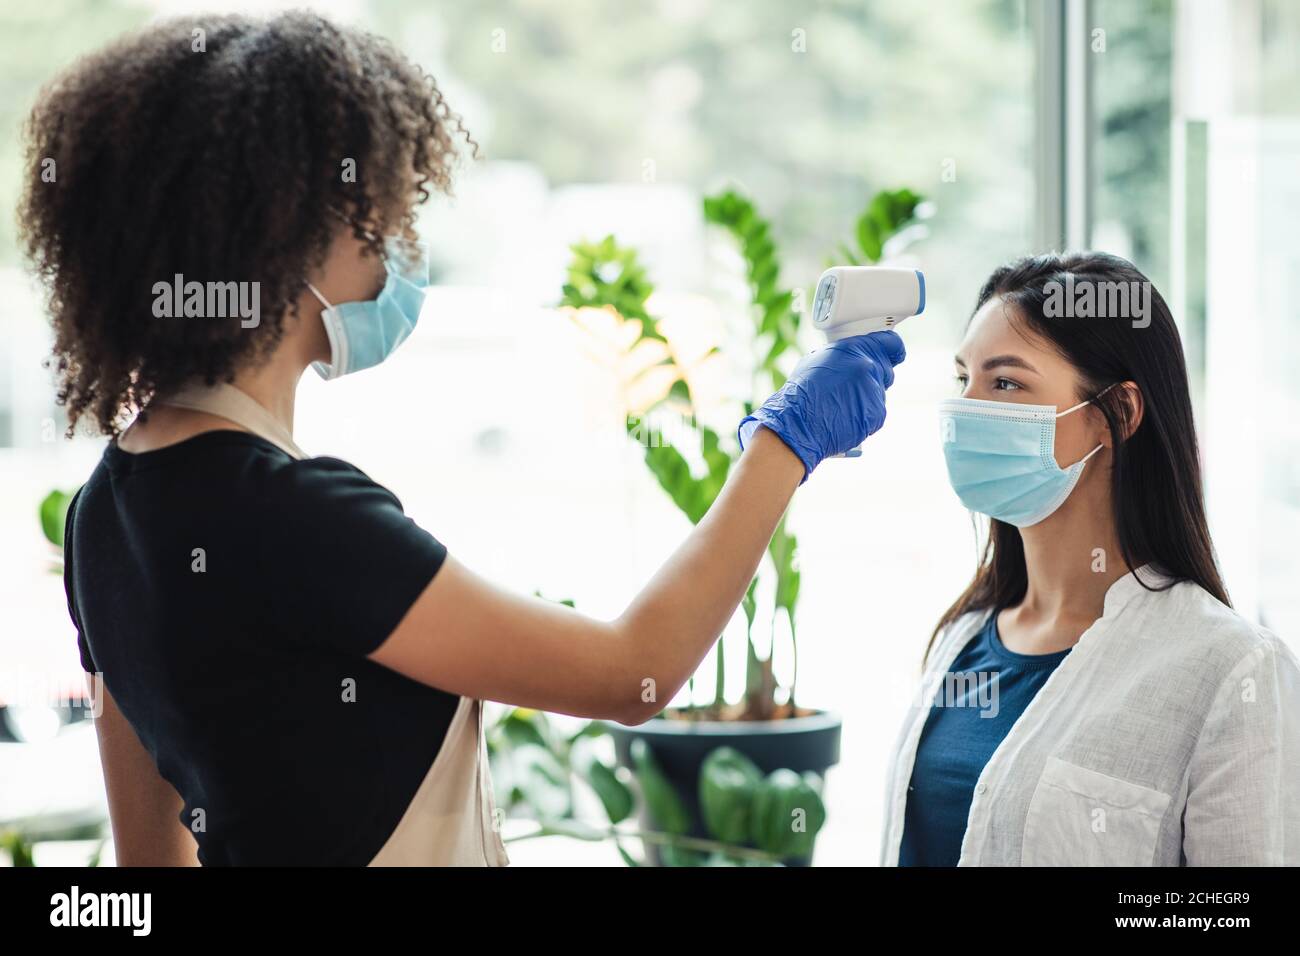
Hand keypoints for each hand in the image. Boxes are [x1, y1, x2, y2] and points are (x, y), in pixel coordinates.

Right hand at [738, 330, 905, 480]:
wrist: (798, 423)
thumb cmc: (801, 392)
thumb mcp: (817, 361)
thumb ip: (843, 357)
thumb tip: (850, 360)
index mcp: (854, 348)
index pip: (891, 343)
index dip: (893, 350)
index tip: (894, 354)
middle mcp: (868, 366)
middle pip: (886, 371)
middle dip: (874, 378)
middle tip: (854, 388)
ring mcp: (874, 391)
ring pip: (879, 394)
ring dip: (865, 399)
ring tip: (841, 406)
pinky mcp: (876, 413)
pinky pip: (875, 413)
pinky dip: (863, 416)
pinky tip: (844, 418)